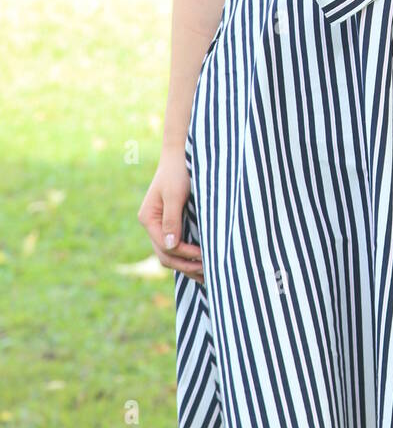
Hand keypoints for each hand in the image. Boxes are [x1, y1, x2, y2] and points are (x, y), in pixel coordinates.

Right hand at [137, 151, 204, 284]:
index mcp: (148, 219)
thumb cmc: (178, 170)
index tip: (205, 255)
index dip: (185, 254)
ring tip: (209, 275)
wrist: (182, 153)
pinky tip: (204, 263)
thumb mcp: (175, 194)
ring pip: (171, 255)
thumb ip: (172, 220)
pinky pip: (178, 247)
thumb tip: (171, 246)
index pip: (165, 246)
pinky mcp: (173, 224)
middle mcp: (152, 225)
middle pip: (166, 256)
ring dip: (188, 266)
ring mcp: (161, 226)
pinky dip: (189, 257)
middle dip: (187, 266)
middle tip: (209, 272)